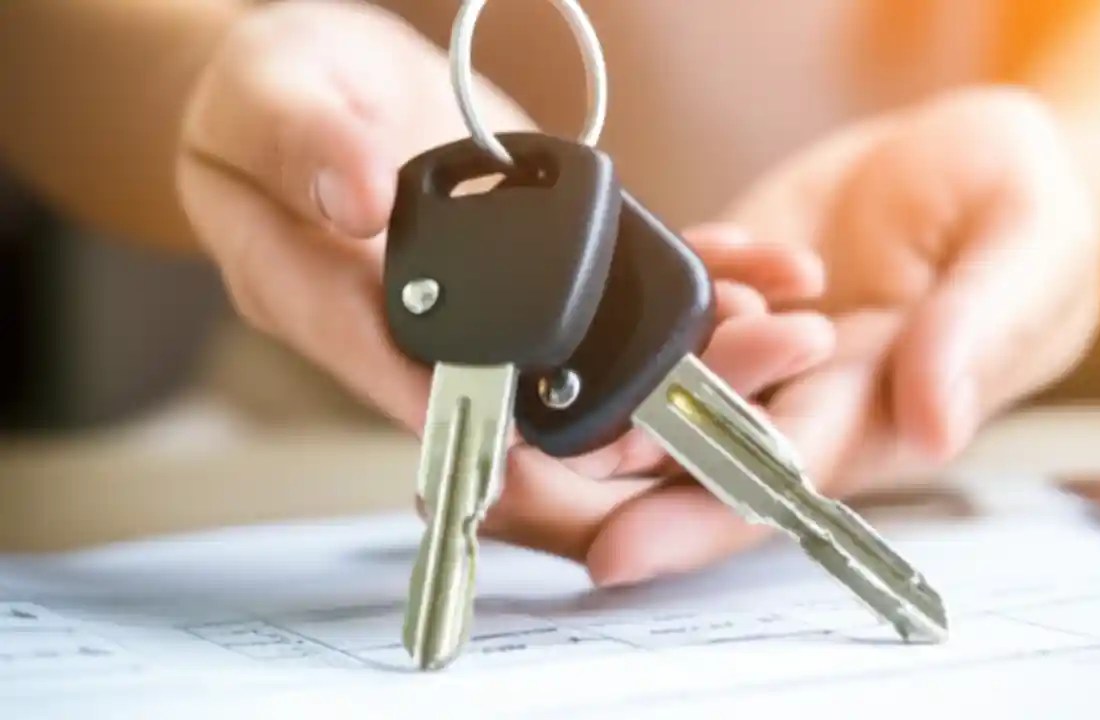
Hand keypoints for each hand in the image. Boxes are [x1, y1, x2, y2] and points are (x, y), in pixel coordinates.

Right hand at [176, 2, 836, 562]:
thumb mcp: (263, 100)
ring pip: (600, 362)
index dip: (490, 425)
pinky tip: (768, 270)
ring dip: (695, 359)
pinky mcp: (549, 263)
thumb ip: (304, 148)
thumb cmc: (265, 99)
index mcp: (340, 311)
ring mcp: (499, 305)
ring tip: (784, 333)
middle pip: (536, 407)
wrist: (313, 87)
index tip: (567, 443)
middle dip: (638, 417)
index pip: (415, 390)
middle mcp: (430, 332)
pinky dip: (701, 280)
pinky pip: (626, 291)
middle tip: (731, 392)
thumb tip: (359, 199)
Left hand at [579, 88, 1099, 584]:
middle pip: (698, 451)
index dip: (701, 512)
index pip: (782, 478)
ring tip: (527, 390)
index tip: (618, 549)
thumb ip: (978, 332)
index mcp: (879, 409)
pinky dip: (647, 284)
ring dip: (605, 385)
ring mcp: (760, 337)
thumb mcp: (1029, 254)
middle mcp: (806, 390)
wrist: (975, 155)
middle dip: (607, 474)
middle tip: (513, 486)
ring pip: (667, 377)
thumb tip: (934, 422)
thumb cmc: (1028, 213)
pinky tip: (645, 267)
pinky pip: (670, 292)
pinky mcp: (729, 282)